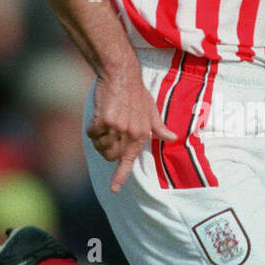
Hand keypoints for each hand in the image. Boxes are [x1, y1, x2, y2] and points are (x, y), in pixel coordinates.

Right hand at [88, 70, 176, 191]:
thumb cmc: (136, 92)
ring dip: (97, 138)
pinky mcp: (105, 120)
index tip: (114, 189)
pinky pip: (92, 133)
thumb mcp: (151, 110)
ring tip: (102, 123)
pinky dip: (91, 128)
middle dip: (104, 149)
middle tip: (105, 133)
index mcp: (141, 134)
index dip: (120, 176)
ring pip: (100, 146)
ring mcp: (118, 127)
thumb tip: (172, 137)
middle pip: (110, 155)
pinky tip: (97, 117)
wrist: (122, 75)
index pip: (129, 160)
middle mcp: (130, 134)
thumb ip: (159, 127)